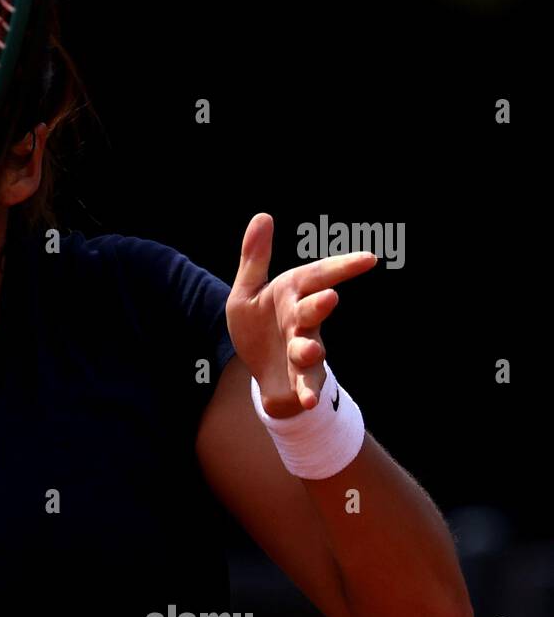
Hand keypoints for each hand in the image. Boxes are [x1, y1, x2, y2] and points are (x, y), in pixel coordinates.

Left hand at [226, 213, 376, 417]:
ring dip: (309, 350)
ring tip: (309, 350)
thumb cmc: (258, 324)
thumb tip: (263, 216)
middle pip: (313, 311)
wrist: (259, 368)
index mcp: (292, 293)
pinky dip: (307, 393)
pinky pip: (305, 385)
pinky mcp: (299, 378)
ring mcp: (303, 349)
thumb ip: (254, 257)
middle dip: (320, 305)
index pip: (318, 276)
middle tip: (329, 298)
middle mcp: (302, 320)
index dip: (342, 268)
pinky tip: (308, 401)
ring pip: (310, 348)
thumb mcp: (247, 291)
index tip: (369, 259)